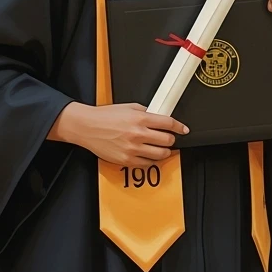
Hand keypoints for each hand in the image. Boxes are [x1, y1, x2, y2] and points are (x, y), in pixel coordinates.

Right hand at [49, 101, 188, 168]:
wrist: (87, 127)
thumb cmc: (105, 116)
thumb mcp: (129, 107)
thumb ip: (145, 112)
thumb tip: (158, 116)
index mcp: (140, 118)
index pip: (168, 123)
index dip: (179, 127)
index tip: (184, 129)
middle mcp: (138, 134)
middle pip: (167, 140)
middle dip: (171, 139)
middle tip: (169, 138)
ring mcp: (133, 149)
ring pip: (160, 154)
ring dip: (164, 151)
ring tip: (162, 148)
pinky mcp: (127, 160)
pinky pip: (147, 163)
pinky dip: (152, 160)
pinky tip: (149, 155)